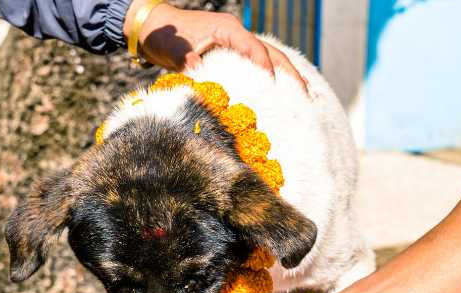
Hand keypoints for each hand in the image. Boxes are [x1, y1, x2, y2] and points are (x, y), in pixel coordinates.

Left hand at [125, 2, 308, 89]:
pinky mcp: (232, 55)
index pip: (254, 48)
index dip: (265, 67)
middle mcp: (236, 35)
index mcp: (227, 29)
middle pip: (271, 53)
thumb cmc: (164, 37)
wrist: (154, 30)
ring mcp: (236, 45)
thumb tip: (195, 68)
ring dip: (287, 76)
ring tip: (305, 96)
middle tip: (306, 94)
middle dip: (289, 73)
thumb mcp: (173, 49)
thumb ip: (186, 59)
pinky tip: (282, 94)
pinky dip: (271, 79)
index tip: (273, 86)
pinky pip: (257, 66)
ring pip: (269, 59)